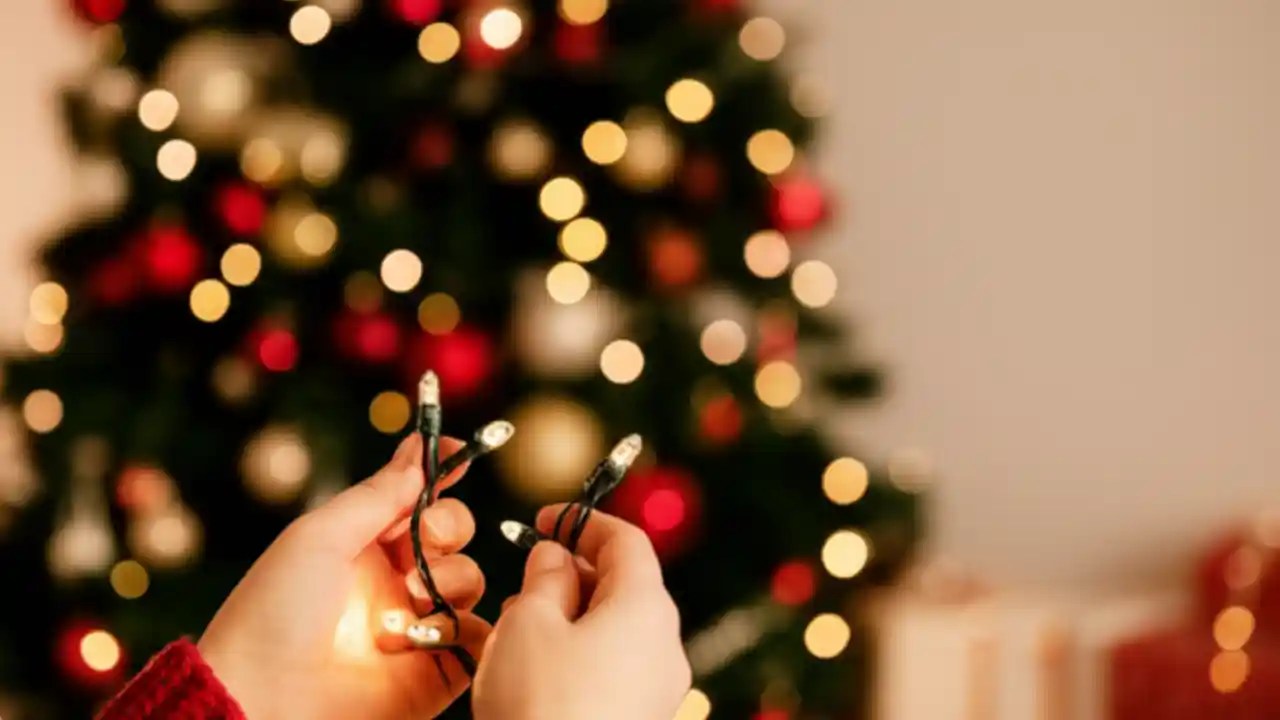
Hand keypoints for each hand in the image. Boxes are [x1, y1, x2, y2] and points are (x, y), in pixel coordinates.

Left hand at [198, 434, 490, 719]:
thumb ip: (378, 494)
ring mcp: (414, 626)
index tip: (460, 453)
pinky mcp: (433, 673)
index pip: (414, 498)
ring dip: (452, 578)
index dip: (440, 472)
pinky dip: (465, 628)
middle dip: (449, 525)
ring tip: (413, 599)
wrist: (261, 701)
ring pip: (469, 580)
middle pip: (452, 533)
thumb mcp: (319, 536)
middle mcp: (392, 581)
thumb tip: (419, 451)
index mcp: (361, 545)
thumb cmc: (274, 614)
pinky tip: (428, 631)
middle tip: (426, 538)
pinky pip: (475, 637)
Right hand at [472, 506, 690, 719]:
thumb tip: (555, 556)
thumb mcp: (528, 624)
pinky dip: (582, 652)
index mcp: (647, 608)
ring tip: (522, 625)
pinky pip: (617, 667)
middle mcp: (666, 646)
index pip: (628, 541)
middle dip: (576, 571)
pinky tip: (540, 669)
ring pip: (620, 629)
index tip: (544, 520)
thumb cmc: (540, 706)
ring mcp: (660, 689)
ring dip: (575, 614)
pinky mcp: (643, 719)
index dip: (583, 522)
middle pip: (628, 585)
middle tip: (526, 574)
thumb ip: (544, 577)